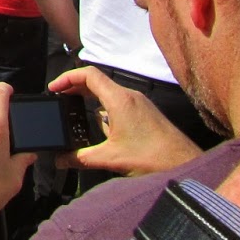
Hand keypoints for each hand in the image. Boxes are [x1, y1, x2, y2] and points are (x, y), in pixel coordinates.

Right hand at [48, 66, 201, 174]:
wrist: (185, 165)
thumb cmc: (153, 158)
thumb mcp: (111, 158)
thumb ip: (81, 158)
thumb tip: (60, 160)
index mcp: (120, 100)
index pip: (88, 75)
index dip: (67, 78)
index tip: (54, 89)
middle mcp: (130, 96)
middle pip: (97, 82)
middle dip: (75, 90)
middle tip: (60, 101)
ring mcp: (140, 104)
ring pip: (108, 94)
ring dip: (91, 102)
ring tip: (78, 116)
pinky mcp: (146, 114)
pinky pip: (119, 104)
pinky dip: (105, 111)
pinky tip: (103, 131)